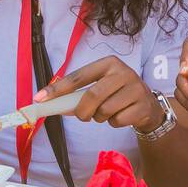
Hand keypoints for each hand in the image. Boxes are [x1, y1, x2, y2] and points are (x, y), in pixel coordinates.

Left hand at [34, 55, 163, 132]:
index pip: (78, 76)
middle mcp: (123, 72)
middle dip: (82, 111)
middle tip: (82, 116)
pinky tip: (121, 116)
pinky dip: (113, 123)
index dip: (58, 89)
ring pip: (104, 111)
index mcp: (108, 63)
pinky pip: (117, 121)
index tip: (40, 99)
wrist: (148, 105)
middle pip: (92, 96)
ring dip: (99, 118)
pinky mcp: (143, 106)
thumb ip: (78, 93)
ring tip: (107, 113)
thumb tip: (50, 103)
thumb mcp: (100, 86)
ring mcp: (135, 88)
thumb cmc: (117, 94)